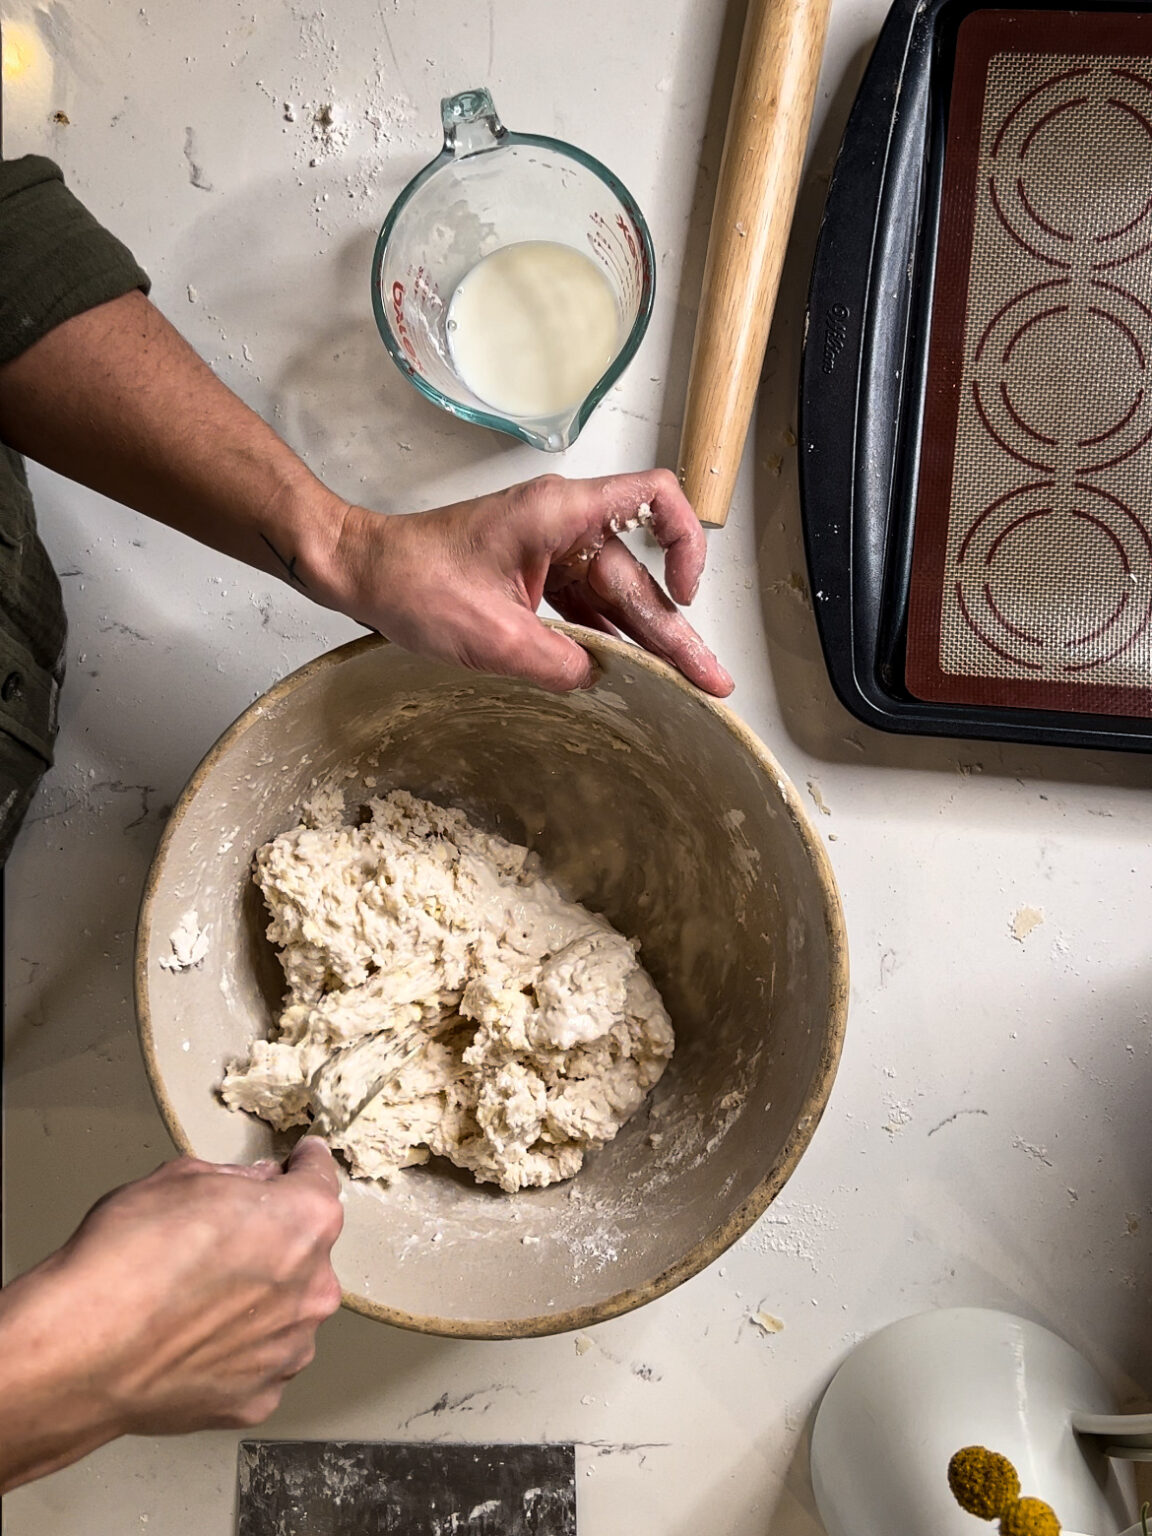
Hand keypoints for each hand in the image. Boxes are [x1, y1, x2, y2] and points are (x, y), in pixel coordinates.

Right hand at [0, 1142, 342, 1490]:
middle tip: (218, 1244)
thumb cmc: (124, 1260)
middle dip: (275, 1240)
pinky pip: (260, 1361)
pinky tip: (193, 1344)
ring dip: (260, 1301)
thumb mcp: (179, 1179)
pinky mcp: (259, 1397)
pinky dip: (237, 1351)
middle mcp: (313, 1287)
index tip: (302, 1161)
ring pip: (287, 1310)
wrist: (81, 1352)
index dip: (305, 1165)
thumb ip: (234, 1178)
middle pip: (306, 1251)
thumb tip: (254, 1184)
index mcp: (304, 1221)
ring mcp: (290, 1349)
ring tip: (197, 1302)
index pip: (320, 1177)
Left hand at [324, 470, 733, 695]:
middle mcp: (562, 523)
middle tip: (709, 679)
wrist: (361, 571)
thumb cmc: (410, 580)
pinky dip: (607, 639)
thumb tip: (596, 680)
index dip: (684, 542)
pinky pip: (585, 606)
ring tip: (684, 685)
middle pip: (637, 572)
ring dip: (646, 641)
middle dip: (674, 630)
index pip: (652, 497)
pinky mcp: (534, 574)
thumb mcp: (489, 635)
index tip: (685, 593)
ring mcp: (549, 549)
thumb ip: (553, 661)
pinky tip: (631, 672)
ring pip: (614, 594)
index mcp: (558, 513)